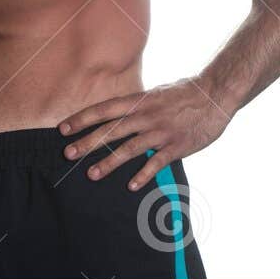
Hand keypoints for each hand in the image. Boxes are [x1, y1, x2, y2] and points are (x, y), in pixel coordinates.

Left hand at [58, 77, 233, 191]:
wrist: (215, 94)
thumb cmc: (184, 93)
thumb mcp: (155, 93)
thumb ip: (137, 105)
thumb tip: (119, 112)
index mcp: (139, 101)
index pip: (104, 109)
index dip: (83, 119)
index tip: (64, 128)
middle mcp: (146, 115)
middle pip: (111, 130)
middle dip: (88, 142)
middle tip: (68, 153)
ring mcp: (161, 131)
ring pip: (129, 148)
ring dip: (109, 162)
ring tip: (92, 174)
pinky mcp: (177, 146)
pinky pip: (156, 162)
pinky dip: (143, 174)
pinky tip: (131, 186)